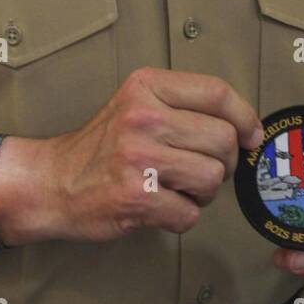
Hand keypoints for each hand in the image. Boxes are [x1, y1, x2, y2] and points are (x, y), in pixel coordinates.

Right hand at [0, 67, 262, 244]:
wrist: (51, 181)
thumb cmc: (102, 147)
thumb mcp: (137, 104)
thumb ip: (185, 107)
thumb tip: (246, 129)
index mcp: (146, 87)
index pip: (217, 93)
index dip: (245, 116)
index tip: (252, 135)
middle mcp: (143, 117)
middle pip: (223, 140)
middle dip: (221, 162)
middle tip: (198, 169)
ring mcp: (139, 158)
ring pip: (212, 179)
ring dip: (202, 193)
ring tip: (175, 187)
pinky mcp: (136, 197)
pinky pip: (190, 214)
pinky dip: (180, 217)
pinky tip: (158, 206)